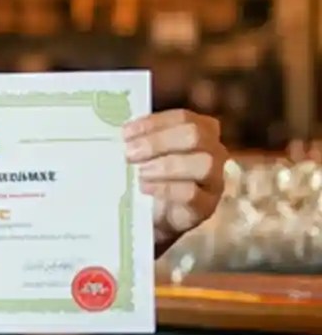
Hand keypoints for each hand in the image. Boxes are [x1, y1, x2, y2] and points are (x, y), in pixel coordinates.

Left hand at [124, 109, 227, 250]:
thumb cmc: (148, 176)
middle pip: (195, 135)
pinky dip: (165, 188)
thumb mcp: (143, 153)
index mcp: (199, 130)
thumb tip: (120, 133)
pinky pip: (192, 193)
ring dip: (166, 166)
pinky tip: (144, 187)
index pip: (183, 117)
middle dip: (158, 142)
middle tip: (129, 154)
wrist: (152, 217)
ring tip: (139, 172)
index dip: (153, 123)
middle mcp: (213, 151)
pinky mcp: (206, 206)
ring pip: (202, 163)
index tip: (125, 133)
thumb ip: (138, 140)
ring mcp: (213, 179)